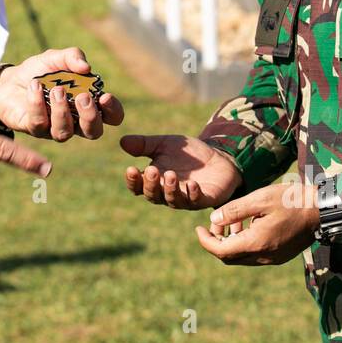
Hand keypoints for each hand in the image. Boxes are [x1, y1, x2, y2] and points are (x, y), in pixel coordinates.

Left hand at [0, 47, 124, 141]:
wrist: (9, 80)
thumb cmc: (40, 71)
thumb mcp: (57, 58)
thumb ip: (73, 57)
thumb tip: (86, 67)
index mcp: (89, 104)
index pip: (111, 116)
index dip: (113, 111)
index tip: (105, 97)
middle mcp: (75, 121)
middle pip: (93, 132)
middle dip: (90, 116)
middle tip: (82, 96)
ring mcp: (54, 128)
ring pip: (64, 133)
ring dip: (62, 111)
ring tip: (56, 89)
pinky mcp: (34, 129)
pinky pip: (39, 123)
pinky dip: (37, 104)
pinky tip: (34, 87)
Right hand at [121, 134, 240, 208]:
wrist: (219, 156)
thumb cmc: (188, 154)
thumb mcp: (165, 144)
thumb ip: (145, 144)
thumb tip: (122, 141)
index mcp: (155, 181)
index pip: (138, 186)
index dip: (133, 181)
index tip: (130, 168)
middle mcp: (167, 193)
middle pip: (153, 195)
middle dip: (151, 184)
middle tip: (152, 169)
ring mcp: (185, 199)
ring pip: (172, 200)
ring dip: (170, 189)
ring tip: (170, 175)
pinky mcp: (204, 199)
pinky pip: (195, 201)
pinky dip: (192, 194)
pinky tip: (191, 184)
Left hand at [194, 183, 318, 265]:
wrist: (322, 209)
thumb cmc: (291, 199)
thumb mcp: (260, 198)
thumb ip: (235, 210)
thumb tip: (214, 220)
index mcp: (256, 243)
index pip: (221, 251)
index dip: (205, 241)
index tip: (197, 228)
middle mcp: (264, 256)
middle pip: (229, 257)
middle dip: (216, 242)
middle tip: (212, 224)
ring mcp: (273, 258)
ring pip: (242, 257)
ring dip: (231, 242)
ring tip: (231, 221)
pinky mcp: (281, 256)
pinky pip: (255, 255)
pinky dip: (245, 243)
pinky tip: (249, 225)